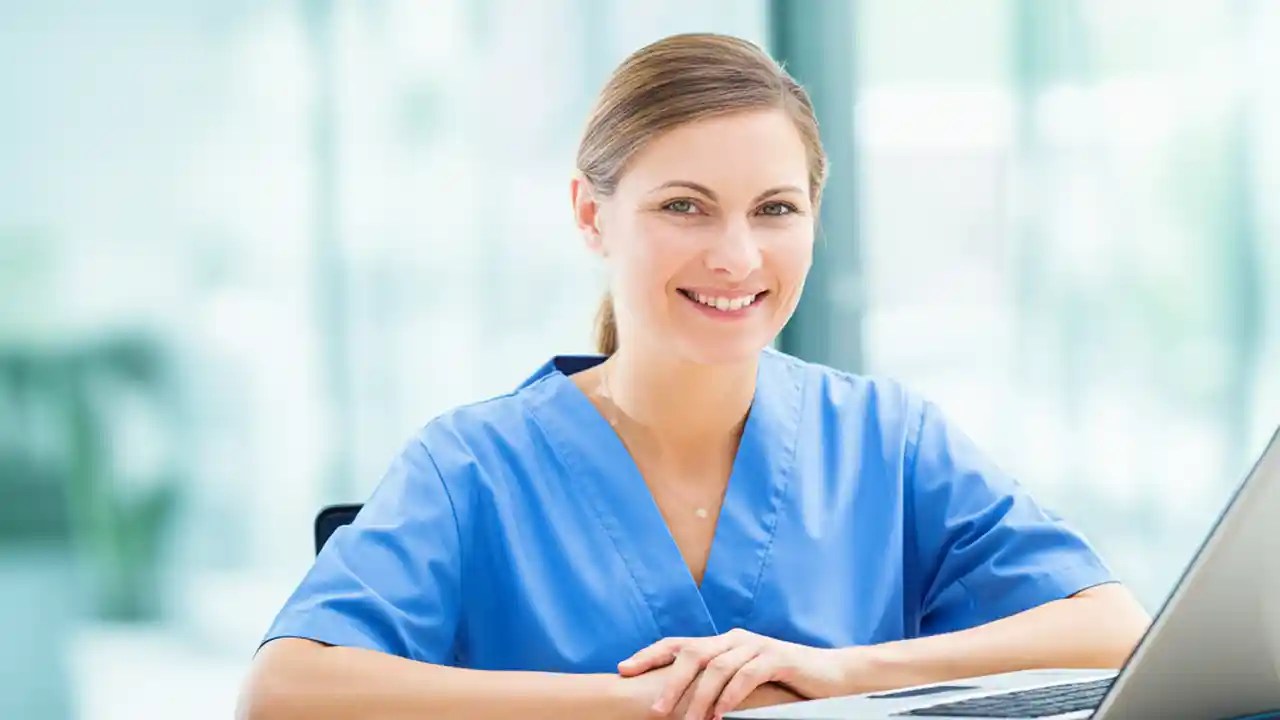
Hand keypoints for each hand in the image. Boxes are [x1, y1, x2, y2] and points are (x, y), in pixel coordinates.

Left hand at [617, 628, 846, 719]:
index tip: (622, 670)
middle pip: (692, 653)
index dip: (649, 654)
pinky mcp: (777, 658)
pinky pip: (747, 675)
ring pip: (717, 667)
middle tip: (655, 711)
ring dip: (699, 697)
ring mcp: (756, 646)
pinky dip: (731, 696)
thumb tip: (680, 705)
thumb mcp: (743, 681)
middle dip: (670, 682)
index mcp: (722, 643)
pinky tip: (720, 715)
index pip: (678, 644)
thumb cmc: (783, 683)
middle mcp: (735, 639)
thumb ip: (716, 685)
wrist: (831, 675)